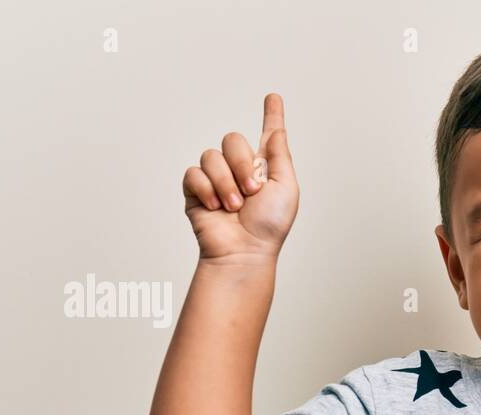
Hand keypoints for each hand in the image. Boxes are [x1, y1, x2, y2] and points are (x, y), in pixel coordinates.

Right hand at [182, 93, 299, 259]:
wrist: (244, 251)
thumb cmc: (269, 227)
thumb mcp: (286, 189)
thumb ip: (280, 157)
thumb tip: (278, 131)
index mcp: (265, 168)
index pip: (268, 135)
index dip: (271, 116)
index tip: (273, 98)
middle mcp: (240, 169)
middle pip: (232, 139)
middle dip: (242, 164)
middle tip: (252, 191)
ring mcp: (216, 179)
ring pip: (211, 157)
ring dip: (226, 182)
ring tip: (234, 207)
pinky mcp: (195, 191)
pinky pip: (194, 173)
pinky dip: (207, 190)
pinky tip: (216, 207)